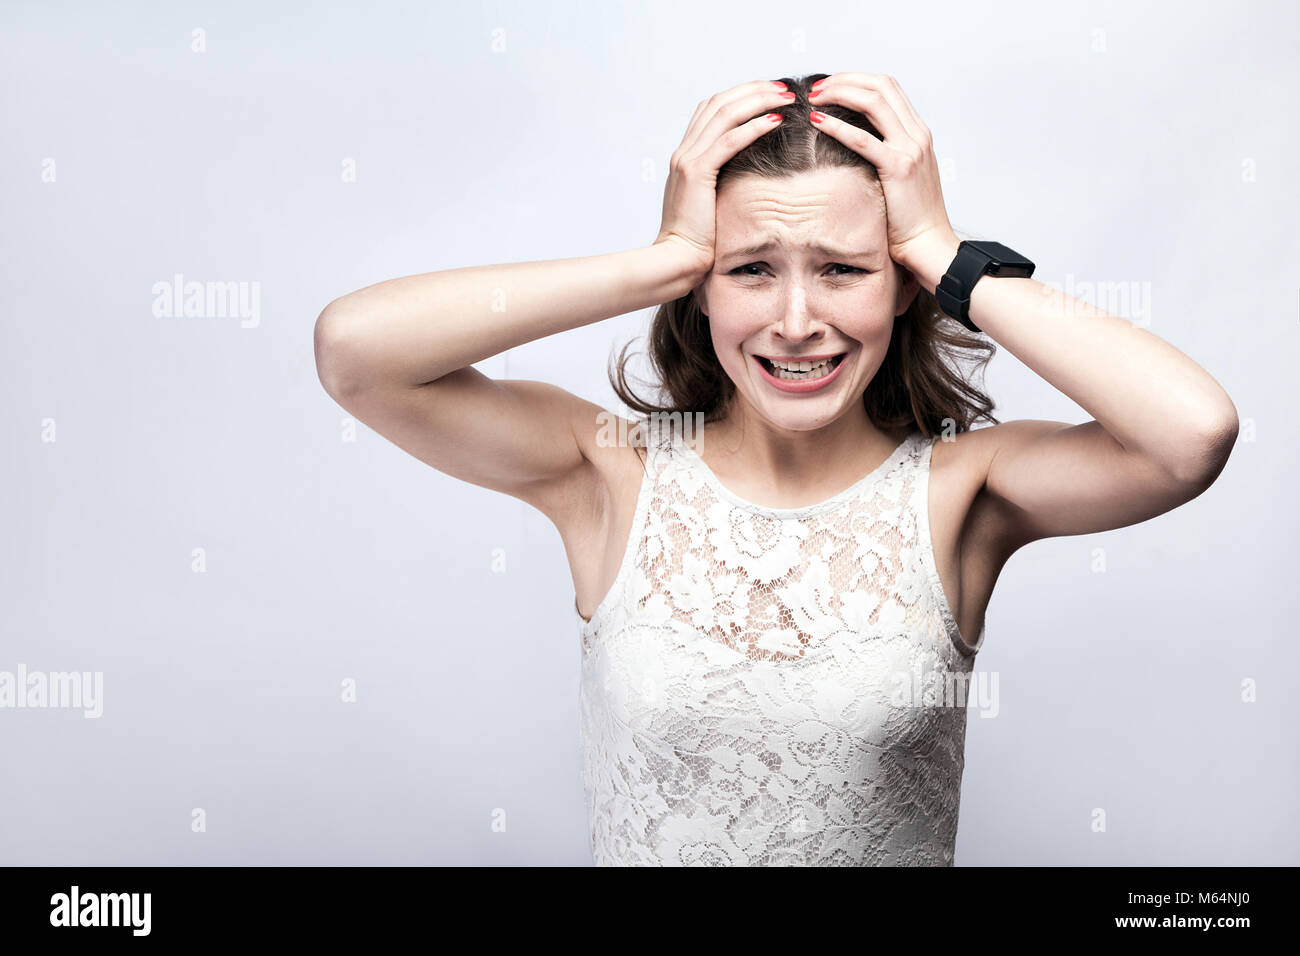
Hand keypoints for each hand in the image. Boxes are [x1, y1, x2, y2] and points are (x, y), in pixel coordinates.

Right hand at [654, 80, 794, 279]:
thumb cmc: (697, 240)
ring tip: (785, 98)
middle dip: (753, 90)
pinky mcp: (696, 173)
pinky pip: (729, 140)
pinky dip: (753, 126)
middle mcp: (684, 151)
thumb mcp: (709, 203)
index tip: (770, 93)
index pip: (712, 110)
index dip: (741, 95)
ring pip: (725, 114)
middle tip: (783, 88)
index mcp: (686, 156)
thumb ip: (720, 182)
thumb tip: (746, 175)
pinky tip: (775, 121)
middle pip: (719, 103)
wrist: (676, 259)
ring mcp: (687, 160)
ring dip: (757, 101)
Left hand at [807, 73, 957, 265]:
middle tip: (817, 87)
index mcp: (918, 133)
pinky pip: (863, 138)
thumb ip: (886, 154)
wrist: (929, 244)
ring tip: (814, 98)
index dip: (856, 80)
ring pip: (873, 101)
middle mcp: (917, 134)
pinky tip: (817, 121)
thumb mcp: (901, 177)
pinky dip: (837, 125)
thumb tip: (855, 143)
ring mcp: (910, 149)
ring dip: (840, 93)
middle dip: (845, 79)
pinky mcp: (898, 168)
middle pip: (880, 85)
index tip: (830, 86)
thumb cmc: (911, 219)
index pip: (887, 88)